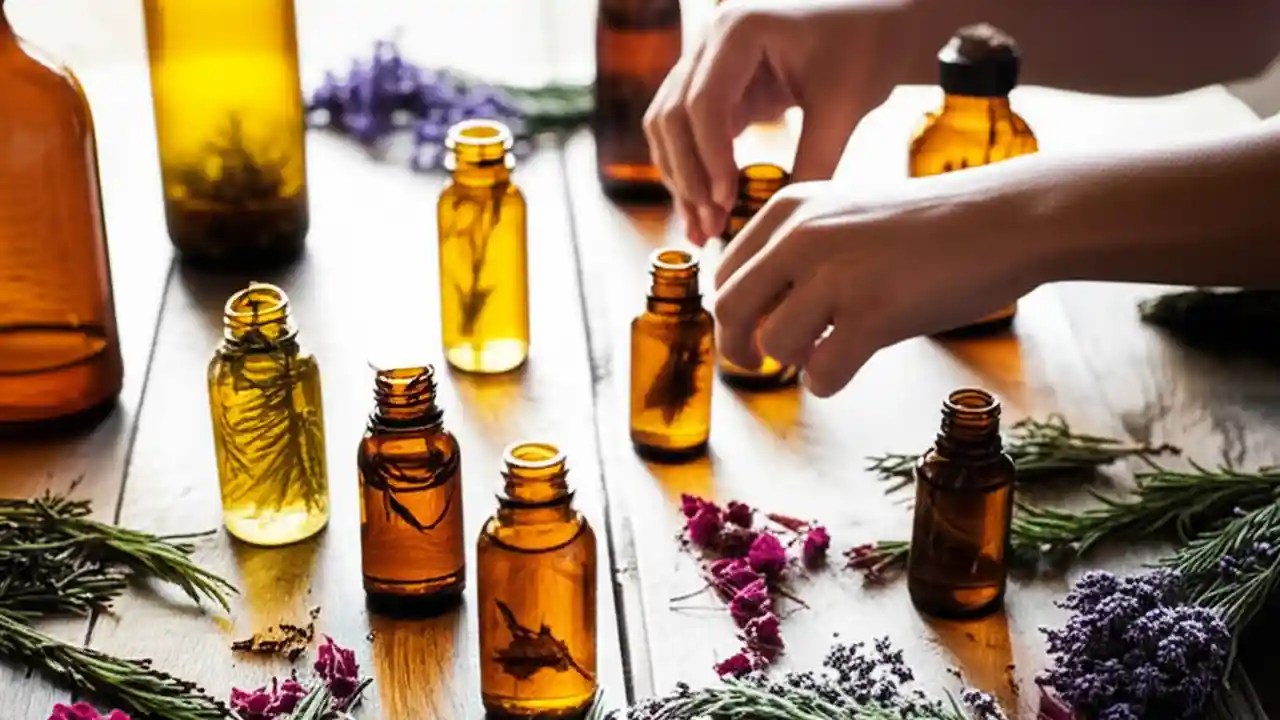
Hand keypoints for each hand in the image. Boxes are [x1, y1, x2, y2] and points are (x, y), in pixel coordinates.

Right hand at [643, 0, 910, 244]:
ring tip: (703, 228)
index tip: (725, 201)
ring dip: (682, 178)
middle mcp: (710, 41)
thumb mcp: (843, 105)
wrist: (878, 22)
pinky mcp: (718, 87)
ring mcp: (707, 62)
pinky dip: (695, 170)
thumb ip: (814, 161)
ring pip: (669, 127)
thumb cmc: (866, 47)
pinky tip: (708, 208)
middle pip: (672, 116)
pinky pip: (689, 131)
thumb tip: (782, 222)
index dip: (708, 157)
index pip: (703, 102)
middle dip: (687, 175)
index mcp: (739, 30)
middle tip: (708, 227)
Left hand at [714, 179, 1040, 396]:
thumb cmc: (924, 228)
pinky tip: (851, 364)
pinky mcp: (873, 314)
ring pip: (772, 345)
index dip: (732, 314)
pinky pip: (820, 374)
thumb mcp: (842, 215)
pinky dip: (827, 382)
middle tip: (763, 363)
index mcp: (789, 207)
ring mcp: (837, 274)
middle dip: (739, 348)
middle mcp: (802, 235)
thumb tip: (744, 315)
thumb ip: (793, 250)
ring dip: (793, 363)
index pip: (723, 274)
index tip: (756, 330)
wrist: (1002, 221)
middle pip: (729, 310)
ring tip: (825, 352)